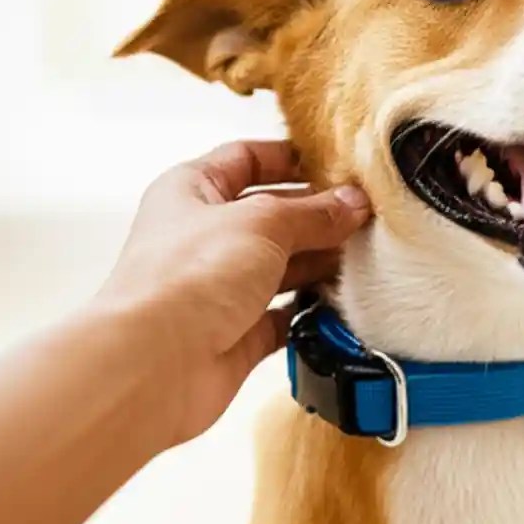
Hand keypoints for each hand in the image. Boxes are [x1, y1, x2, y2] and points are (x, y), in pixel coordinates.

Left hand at [91, 140, 369, 445]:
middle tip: (368, 214)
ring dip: (321, 261)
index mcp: (191, 190)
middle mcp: (203, 236)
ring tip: (368, 254)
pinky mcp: (236, 333)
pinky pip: (285, 315)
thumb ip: (314, 212)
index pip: (246, 159)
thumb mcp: (263, 222)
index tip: (340, 164)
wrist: (155, 365)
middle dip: (319, 214)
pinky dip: (313, 309)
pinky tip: (346, 300)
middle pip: (272, 214)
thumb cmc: (188, 276)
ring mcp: (219, 287)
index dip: (291, 158)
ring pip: (281, 266)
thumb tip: (354, 203)